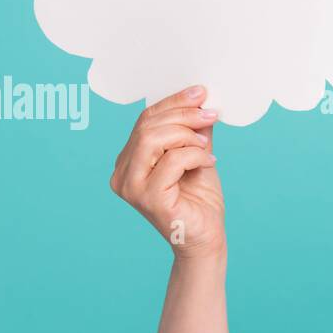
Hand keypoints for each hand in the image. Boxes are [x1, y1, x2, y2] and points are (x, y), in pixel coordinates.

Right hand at [110, 85, 223, 259]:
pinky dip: (195, 155)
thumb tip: (201, 100)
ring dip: (187, 134)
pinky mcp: (149, 199)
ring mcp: (132, 188)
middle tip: (210, 114)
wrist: (206, 238)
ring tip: (208, 145)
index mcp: (128, 162)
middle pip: (147, 127)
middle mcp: (123, 174)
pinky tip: (210, 162)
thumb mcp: (197, 156)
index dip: (172, 103)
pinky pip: (171, 161)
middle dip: (183, 115)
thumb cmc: (199, 201)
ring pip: (153, 139)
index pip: (144, 121)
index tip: (200, 93)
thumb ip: (194, 131)